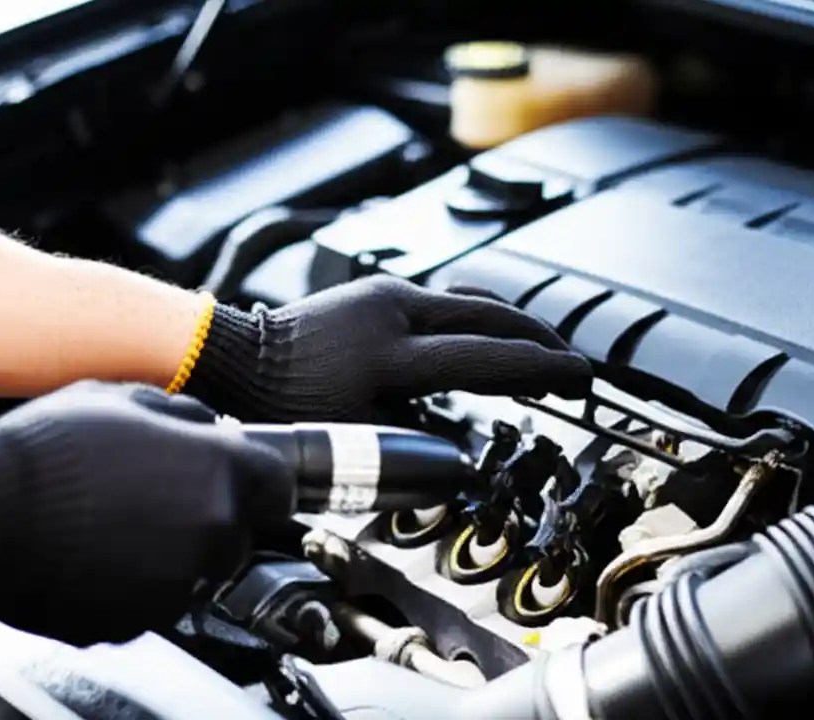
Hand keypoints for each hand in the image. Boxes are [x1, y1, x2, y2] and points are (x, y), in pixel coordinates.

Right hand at [0, 381, 294, 644]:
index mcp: (219, 468)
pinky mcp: (144, 619)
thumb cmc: (45, 452)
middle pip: (240, 530)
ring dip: (175, 552)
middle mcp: (213, 527)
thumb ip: (185, 414)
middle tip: (160, 498)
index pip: (279, 485)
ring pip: (199, 568)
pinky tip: (100, 555)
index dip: (258, 482)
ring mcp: (181, 579)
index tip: (241, 483)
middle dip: (212, 516)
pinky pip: (158, 600)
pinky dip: (139, 584)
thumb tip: (211, 424)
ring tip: (121, 525)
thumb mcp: (123, 399)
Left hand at [185, 275, 592, 421]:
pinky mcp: (380, 291)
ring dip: (514, 327)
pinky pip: (449, 300)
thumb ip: (417, 438)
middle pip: (493, 317)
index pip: (488, 359)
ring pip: (474, 302)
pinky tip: (490, 337)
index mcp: (390, 356)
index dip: (543, 369)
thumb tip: (464, 451)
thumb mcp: (354, 436)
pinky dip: (481, 320)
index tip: (579, 377)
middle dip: (542, 341)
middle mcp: (395, 314)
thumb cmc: (284, 405)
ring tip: (541, 352)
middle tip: (572, 365)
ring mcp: (388, 295)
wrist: (234, 357)